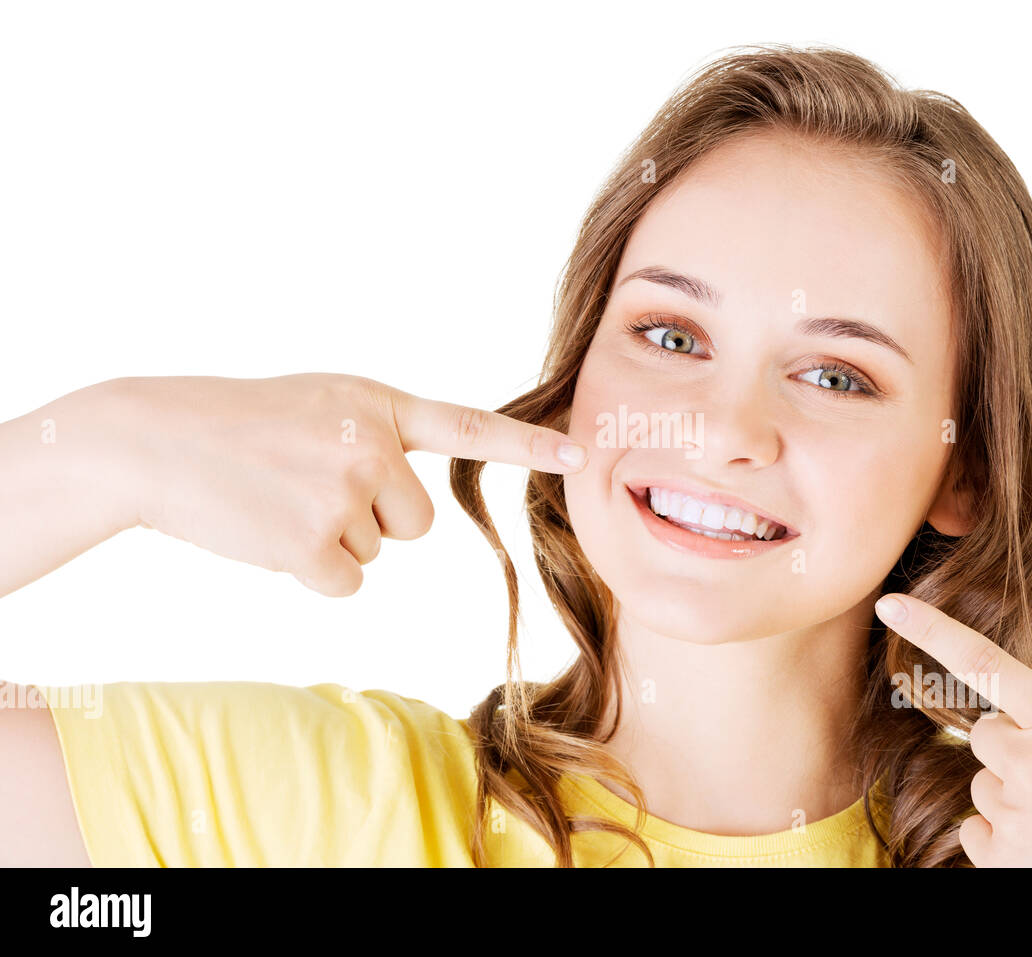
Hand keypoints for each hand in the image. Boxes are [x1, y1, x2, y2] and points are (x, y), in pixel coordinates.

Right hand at [105, 373, 586, 596]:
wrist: (155, 439)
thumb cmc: (243, 424)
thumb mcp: (323, 403)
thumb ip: (381, 433)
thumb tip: (415, 505)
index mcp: (379, 404)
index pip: (470, 428)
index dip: (531, 445)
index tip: (584, 455)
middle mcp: (371, 444)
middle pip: (419, 522)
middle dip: (374, 518)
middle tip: (309, 486)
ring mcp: (342, 492)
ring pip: (378, 551)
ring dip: (333, 539)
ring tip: (280, 498)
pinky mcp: (312, 543)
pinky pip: (346, 583)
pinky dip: (310, 572)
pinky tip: (270, 532)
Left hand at [874, 593, 1031, 866]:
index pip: (985, 663)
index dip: (932, 631)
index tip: (890, 606)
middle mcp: (1031, 760)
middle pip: (985, 736)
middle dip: (1013, 753)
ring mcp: (1012, 810)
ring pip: (983, 787)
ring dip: (1014, 802)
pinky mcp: (999, 856)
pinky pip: (977, 831)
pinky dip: (1003, 842)